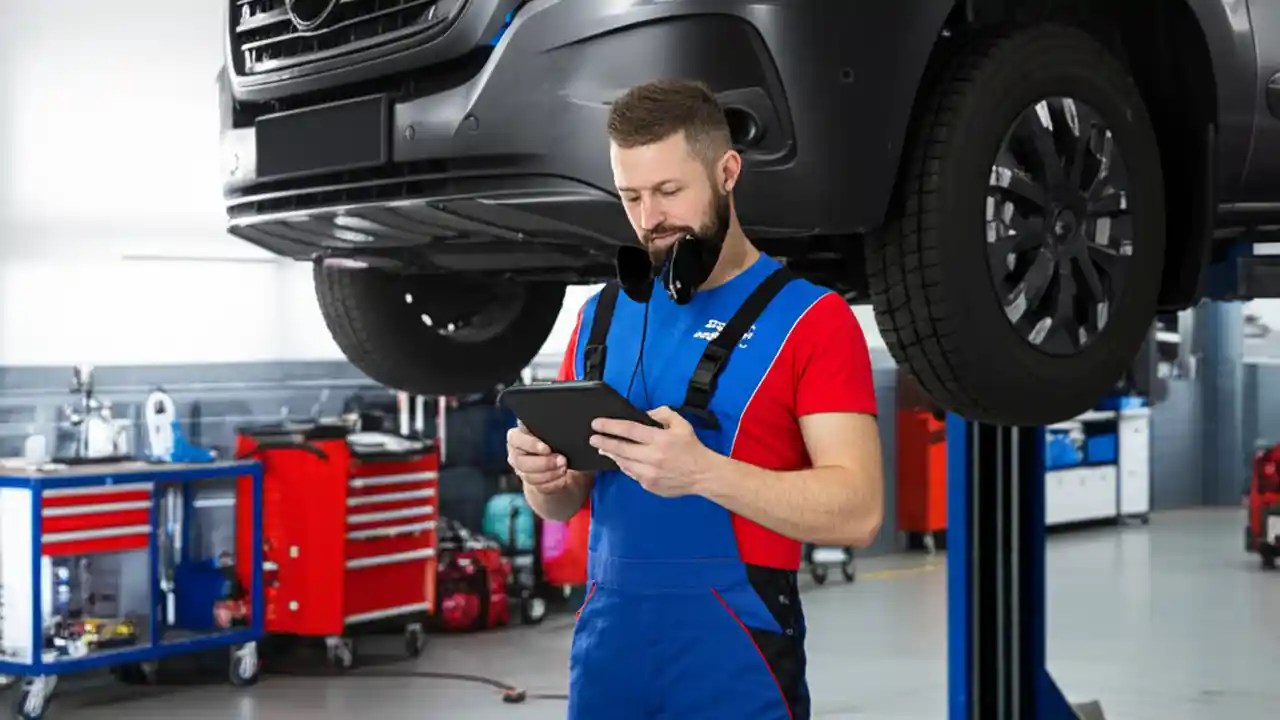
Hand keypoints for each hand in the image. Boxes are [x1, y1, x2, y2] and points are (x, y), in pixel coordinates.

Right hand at [506, 423, 571, 493]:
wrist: (562, 463)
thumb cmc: (558, 441)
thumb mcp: (555, 433)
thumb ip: (552, 430)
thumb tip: (560, 429)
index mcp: (519, 434)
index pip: (514, 438)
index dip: (530, 444)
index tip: (547, 449)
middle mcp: (516, 452)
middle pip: (519, 461)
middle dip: (543, 463)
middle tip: (561, 460)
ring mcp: (521, 470)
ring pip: (528, 476)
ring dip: (549, 474)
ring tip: (563, 468)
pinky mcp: (531, 484)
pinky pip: (538, 487)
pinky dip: (552, 483)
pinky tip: (562, 478)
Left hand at [589, 406, 717, 497]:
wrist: (703, 475)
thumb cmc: (692, 448)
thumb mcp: (681, 424)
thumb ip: (662, 414)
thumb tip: (645, 415)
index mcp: (660, 439)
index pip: (629, 430)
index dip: (610, 426)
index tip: (597, 424)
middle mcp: (652, 457)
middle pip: (620, 449)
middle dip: (604, 442)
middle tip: (593, 438)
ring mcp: (649, 474)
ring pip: (623, 463)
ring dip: (612, 455)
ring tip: (604, 448)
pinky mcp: (649, 485)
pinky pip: (632, 474)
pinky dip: (625, 466)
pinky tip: (622, 461)